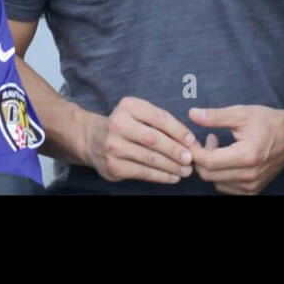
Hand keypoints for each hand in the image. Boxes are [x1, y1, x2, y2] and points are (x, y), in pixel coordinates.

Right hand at [82, 97, 196, 184]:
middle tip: (190, 158)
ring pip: (149, 158)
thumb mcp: (138, 113)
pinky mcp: (113, 166)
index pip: (159, 118)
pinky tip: (172, 177)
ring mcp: (114, 146)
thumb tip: (189, 141)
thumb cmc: (125, 125)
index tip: (192, 141)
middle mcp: (118, 124)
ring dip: (171, 166)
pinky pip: (142, 172)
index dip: (179, 130)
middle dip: (176, 150)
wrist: (91, 139)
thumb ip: (160, 122)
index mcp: (128, 106)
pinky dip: (161, 176)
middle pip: (154, 139)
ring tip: (186, 170)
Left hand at [188, 104, 283, 194]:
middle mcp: (249, 175)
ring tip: (218, 147)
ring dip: (210, 167)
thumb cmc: (268, 122)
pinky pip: (226, 187)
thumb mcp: (241, 114)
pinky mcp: (253, 190)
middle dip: (200, 158)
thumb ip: (215, 116)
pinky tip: (226, 158)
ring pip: (216, 183)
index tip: (191, 140)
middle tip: (207, 140)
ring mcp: (252, 185)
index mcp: (246, 156)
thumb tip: (192, 114)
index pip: (208, 162)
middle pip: (208, 175)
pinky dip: (220, 175)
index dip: (194, 151)